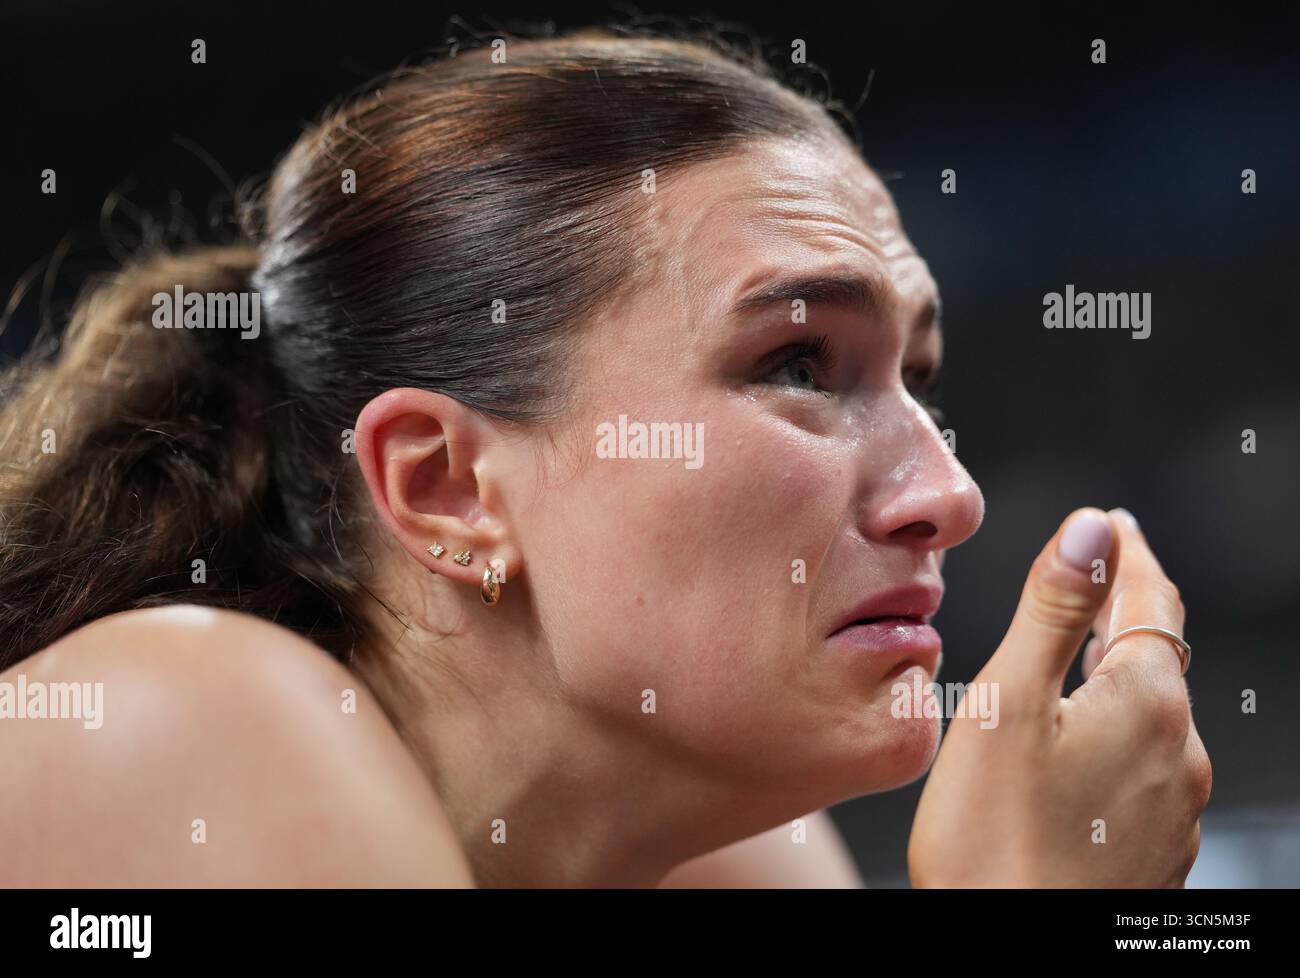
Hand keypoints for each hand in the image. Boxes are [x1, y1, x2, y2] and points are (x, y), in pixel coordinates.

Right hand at [908, 508, 1211, 886]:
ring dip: (1120, 678)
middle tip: (1096, 577)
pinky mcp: (1160, 851)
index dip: (1127, 554)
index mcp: (1147, 703)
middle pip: (1157, 655)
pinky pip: (1147, 768)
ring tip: (1079, 660)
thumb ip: (1054, 609)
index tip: (1114, 527)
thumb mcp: (1007, 702)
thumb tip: (1090, 529)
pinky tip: (1080, 751)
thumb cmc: (991, 839)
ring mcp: (1176, 808)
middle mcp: (1180, 752)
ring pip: (1154, 715)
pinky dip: (1117, 736)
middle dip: (1124, 611)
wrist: (1013, 954)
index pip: (1148, 597)